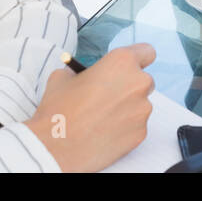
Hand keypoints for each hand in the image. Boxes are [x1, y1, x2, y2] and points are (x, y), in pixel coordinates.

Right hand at [25, 43, 156, 172]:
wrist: (55, 148)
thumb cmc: (59, 109)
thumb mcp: (63, 77)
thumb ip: (82, 71)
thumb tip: (86, 75)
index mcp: (122, 62)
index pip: (147, 52)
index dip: (137, 60)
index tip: (127, 68)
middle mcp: (138, 83)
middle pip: (143, 80)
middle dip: (129, 87)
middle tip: (107, 97)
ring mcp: (142, 110)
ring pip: (140, 105)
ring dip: (127, 108)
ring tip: (101, 118)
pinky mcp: (141, 133)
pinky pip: (136, 126)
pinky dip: (124, 128)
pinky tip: (103, 133)